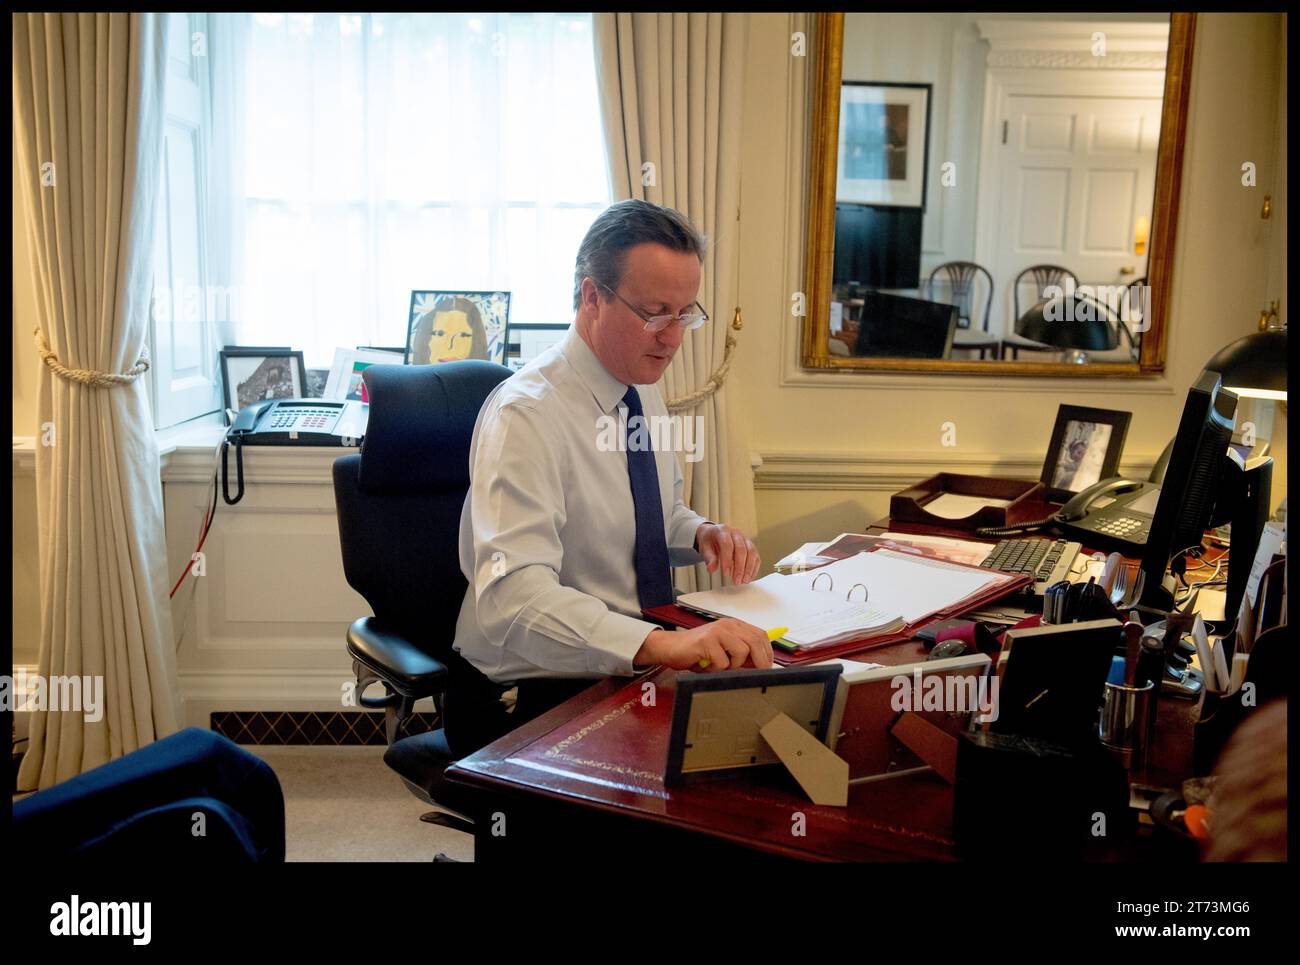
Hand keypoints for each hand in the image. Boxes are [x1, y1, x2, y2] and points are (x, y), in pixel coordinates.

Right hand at [635, 621, 773, 670]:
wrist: (670, 647)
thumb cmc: (697, 651)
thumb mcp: (723, 650)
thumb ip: (741, 654)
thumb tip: (762, 665)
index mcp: (733, 626)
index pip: (760, 635)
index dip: (767, 652)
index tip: (768, 666)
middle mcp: (727, 625)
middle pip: (755, 641)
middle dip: (760, 661)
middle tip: (757, 674)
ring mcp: (717, 632)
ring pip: (741, 651)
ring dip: (733, 666)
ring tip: (719, 666)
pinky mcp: (706, 641)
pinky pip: (722, 661)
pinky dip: (716, 669)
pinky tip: (706, 665)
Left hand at [694, 522, 760, 584]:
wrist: (714, 534)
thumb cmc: (709, 541)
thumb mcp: (705, 548)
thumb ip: (709, 558)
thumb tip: (711, 569)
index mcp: (723, 531)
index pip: (727, 545)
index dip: (727, 560)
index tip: (726, 574)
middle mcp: (736, 533)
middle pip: (741, 549)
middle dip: (740, 567)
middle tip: (736, 580)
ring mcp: (745, 538)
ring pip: (751, 552)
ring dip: (749, 568)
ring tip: (744, 581)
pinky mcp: (750, 545)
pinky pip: (755, 556)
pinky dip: (754, 568)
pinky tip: (749, 577)